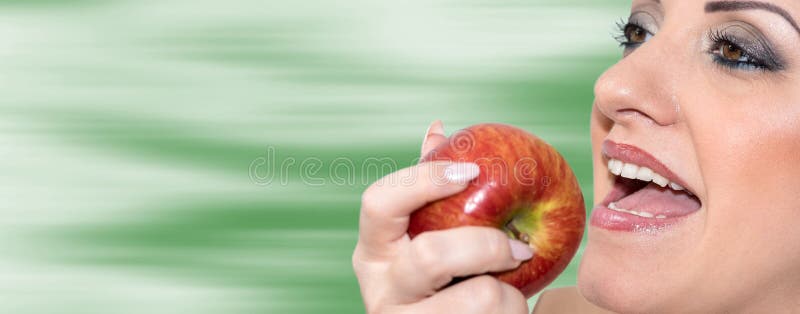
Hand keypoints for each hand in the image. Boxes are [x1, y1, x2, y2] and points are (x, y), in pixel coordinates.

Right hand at [352, 120, 533, 313]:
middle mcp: (380, 288)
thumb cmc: (446, 282)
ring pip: (477, 296)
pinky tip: (505, 312)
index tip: (472, 170)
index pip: (378, 203)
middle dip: (488, 246)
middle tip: (521, 247)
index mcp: (374, 250)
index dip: (425, 181)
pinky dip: (515, 312)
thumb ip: (431, 190)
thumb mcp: (432, 236)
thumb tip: (437, 129)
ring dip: (511, 291)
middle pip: (431, 256)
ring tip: (512, 290)